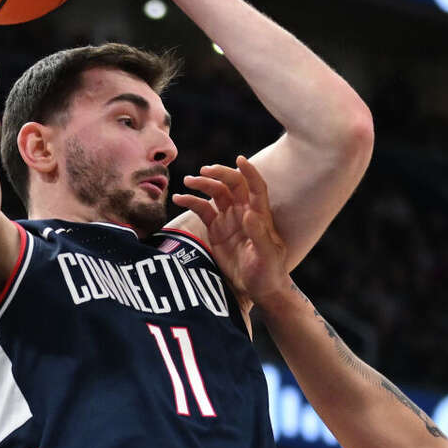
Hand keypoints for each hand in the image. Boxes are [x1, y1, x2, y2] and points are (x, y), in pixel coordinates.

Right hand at [173, 158, 291, 309]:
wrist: (257, 288)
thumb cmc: (268, 273)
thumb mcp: (267, 256)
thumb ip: (259, 235)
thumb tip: (248, 214)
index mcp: (260, 215)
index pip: (256, 187)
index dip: (249, 172)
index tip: (240, 159)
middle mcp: (244, 212)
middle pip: (233, 184)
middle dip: (219, 174)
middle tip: (203, 171)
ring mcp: (229, 219)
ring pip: (216, 193)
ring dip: (203, 184)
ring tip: (188, 182)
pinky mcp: (216, 229)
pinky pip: (202, 210)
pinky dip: (191, 202)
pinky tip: (178, 198)